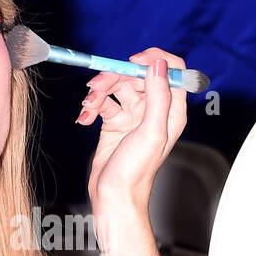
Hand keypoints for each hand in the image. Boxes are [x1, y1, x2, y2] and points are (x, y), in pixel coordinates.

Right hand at [80, 47, 187, 212]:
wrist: (114, 195)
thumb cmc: (137, 170)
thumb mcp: (152, 131)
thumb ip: (158, 96)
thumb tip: (159, 64)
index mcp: (171, 110)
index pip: (171, 70)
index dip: (153, 60)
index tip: (133, 60)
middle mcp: (154, 110)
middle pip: (137, 76)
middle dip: (115, 77)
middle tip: (96, 86)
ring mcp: (133, 115)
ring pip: (116, 87)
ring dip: (99, 92)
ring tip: (87, 105)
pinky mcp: (114, 122)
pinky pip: (103, 103)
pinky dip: (91, 107)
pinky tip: (84, 118)